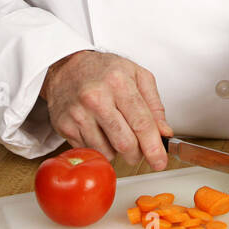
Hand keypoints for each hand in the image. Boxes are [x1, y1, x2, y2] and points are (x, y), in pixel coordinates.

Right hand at [40, 50, 172, 170]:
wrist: (67, 67)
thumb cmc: (103, 70)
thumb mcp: (137, 75)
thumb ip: (154, 105)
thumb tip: (164, 133)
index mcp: (118, 83)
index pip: (141, 123)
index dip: (153, 147)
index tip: (160, 161)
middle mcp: (96, 98)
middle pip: (125, 143)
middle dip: (136, 154)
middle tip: (138, 149)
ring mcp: (78, 114)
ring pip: (107, 152)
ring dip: (117, 151)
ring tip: (115, 132)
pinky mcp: (65, 126)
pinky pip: (90, 151)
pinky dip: (100, 147)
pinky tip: (99, 130)